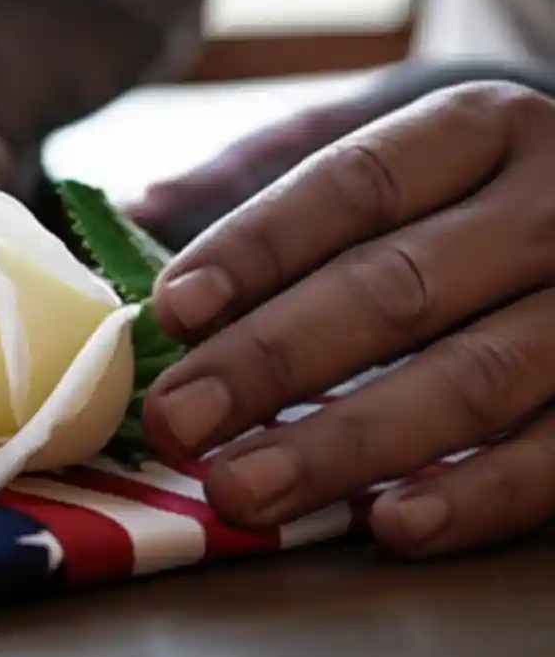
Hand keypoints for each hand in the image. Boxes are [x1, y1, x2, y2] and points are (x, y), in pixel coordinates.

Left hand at [142, 81, 554, 556]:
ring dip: (344, 444)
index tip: (172, 308)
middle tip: (178, 420)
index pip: (354, 185)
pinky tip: (389, 523)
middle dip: (273, 360)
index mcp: (477, 132)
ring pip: (472, 378)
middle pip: (399, 287)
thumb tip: (143, 211)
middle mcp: (550, 206)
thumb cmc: (470, 196)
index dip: (258, 248)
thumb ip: (272, 175)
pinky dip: (475, 496)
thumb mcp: (395, 153)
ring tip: (241, 489)